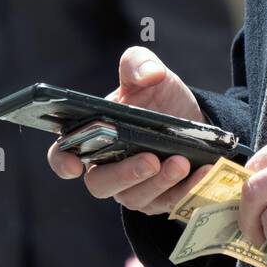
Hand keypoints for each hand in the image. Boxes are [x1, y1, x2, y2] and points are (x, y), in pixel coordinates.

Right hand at [47, 46, 214, 215]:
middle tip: (151, 159)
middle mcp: (108, 168)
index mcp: (93, 137)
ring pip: (137, 197)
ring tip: (181, 162)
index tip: (74, 164)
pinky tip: (203, 172)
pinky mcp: (162, 200)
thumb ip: (138, 64)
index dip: (63, 161)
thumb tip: (149, 74)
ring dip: (160, 183)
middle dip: (126, 174)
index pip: (64, 154)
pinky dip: (188, 189)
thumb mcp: (149, 72)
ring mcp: (134, 189)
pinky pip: (171, 202)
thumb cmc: (158, 98)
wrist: (195, 119)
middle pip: (101, 184)